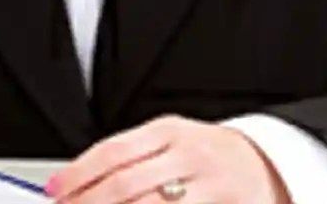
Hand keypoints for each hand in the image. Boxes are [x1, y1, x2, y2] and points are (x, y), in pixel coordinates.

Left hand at [47, 116, 290, 203]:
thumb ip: (131, 158)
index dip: (78, 174)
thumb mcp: (171, 142)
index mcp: (168, 131)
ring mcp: (211, 183)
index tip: (55, 191)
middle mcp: (189, 154)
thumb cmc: (208, 155)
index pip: (112, 151)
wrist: (271, 163)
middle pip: (126, 183)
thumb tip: (79, 180)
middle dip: (89, 203)